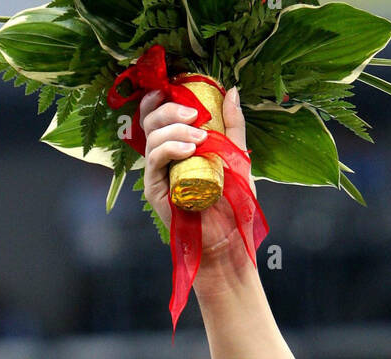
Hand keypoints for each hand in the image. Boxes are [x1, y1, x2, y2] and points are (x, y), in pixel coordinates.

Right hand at [139, 87, 257, 262]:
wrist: (230, 241)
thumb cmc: (234, 205)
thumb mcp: (238, 158)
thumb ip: (233, 125)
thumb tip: (230, 90)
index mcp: (180, 146)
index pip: (160, 114)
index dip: (162, 97)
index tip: (177, 86)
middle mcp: (166, 157)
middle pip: (152, 120)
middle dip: (171, 109)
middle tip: (196, 114)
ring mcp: (159, 172)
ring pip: (152, 136)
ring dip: (175, 129)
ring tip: (199, 137)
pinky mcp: (155, 188)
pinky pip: (154, 159)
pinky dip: (170, 148)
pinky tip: (188, 149)